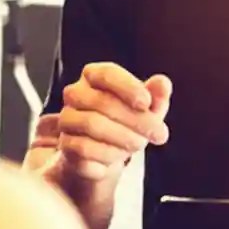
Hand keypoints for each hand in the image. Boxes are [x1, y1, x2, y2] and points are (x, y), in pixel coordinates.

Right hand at [51, 62, 171, 181]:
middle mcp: (75, 94)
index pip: (107, 74)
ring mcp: (67, 119)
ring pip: (93, 125)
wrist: (104, 151)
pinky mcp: (65, 144)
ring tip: (140, 144)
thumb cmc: (127, 121)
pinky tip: (120, 155)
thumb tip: (162, 84)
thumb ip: (157, 94)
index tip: (147, 103)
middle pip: (102, 102)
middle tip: (159, 133)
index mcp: (94, 75)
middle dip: (137, 120)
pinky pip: (85, 148)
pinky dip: (109, 154)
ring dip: (124, 137)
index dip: (128, 87)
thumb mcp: (147, 108)